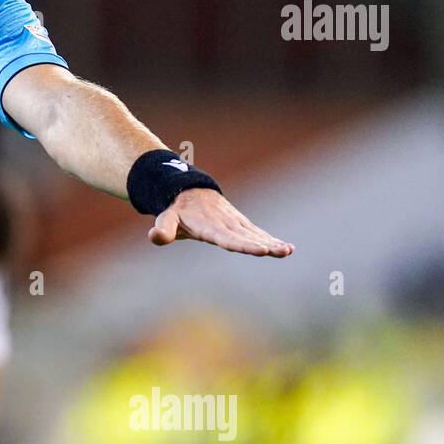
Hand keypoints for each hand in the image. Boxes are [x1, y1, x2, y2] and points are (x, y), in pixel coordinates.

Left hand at [147, 188, 293, 256]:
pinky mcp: (240, 224)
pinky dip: (271, 239)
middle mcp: (225, 224)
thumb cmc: (176, 211)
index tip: (261, 249)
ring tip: (288, 251)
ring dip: (273, 243)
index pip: (228, 238)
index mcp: (209, 226)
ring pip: (255, 234)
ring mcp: (235, 223)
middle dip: (265, 245)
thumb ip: (163, 229)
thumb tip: (154, 237)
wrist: (188, 191)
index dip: (244, 244)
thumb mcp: (166, 218)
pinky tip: (286, 248)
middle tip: (282, 252)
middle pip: (247, 237)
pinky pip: (257, 233)